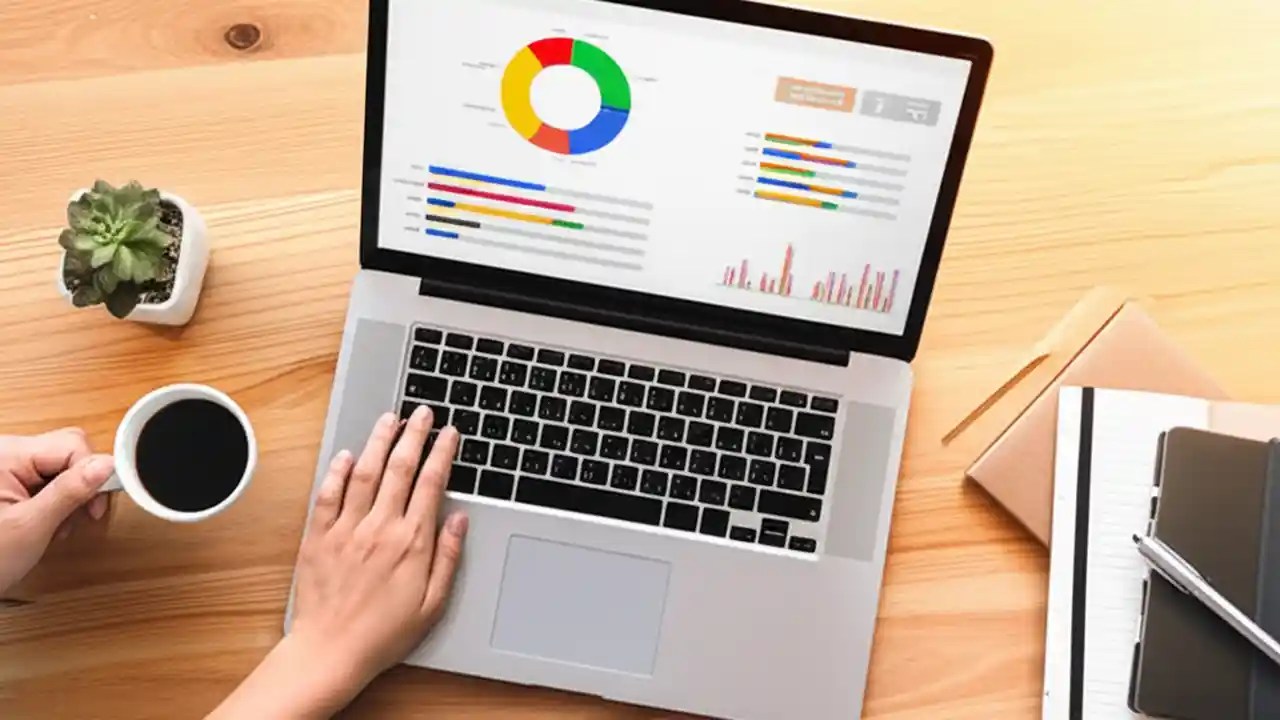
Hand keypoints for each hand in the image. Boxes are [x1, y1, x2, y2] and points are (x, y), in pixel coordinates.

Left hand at [0, 428, 113, 595]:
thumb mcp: (32, 526)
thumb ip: (70, 491)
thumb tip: (107, 465)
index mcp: (5, 455)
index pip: (70, 445)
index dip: (93, 474)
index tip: (96, 507)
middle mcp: (6, 452)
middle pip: (67, 450)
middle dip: (81, 485)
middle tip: (79, 517)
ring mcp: (7, 465)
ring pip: (61, 464)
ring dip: (70, 495)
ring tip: (57, 526)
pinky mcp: (10, 478)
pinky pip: (47, 476)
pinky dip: (56, 499)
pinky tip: (48, 521)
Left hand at [208, 407, 466, 718]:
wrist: (332, 652)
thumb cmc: (384, 633)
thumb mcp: (434, 602)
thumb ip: (449, 556)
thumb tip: (459, 519)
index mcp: (412, 542)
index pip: (431, 483)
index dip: (442, 452)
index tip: (449, 434)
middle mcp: (380, 528)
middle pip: (400, 468)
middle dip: (415, 435)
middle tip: (422, 414)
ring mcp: (346, 529)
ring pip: (364, 471)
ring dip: (379, 441)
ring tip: (389, 420)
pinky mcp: (318, 537)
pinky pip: (328, 493)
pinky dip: (337, 470)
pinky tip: (347, 454)